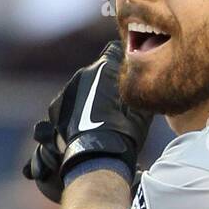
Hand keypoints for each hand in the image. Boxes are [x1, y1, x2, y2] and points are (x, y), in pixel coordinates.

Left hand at [23, 42, 151, 201]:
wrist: (94, 157)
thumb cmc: (123, 134)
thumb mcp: (142, 112)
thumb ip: (143, 92)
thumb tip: (150, 87)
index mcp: (105, 69)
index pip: (116, 50)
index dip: (125, 61)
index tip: (131, 75)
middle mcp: (83, 74)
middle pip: (100, 69)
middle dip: (109, 80)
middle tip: (120, 100)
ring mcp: (68, 90)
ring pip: (85, 85)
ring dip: (94, 94)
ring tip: (104, 115)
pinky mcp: (57, 106)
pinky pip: (73, 100)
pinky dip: (80, 107)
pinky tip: (89, 123)